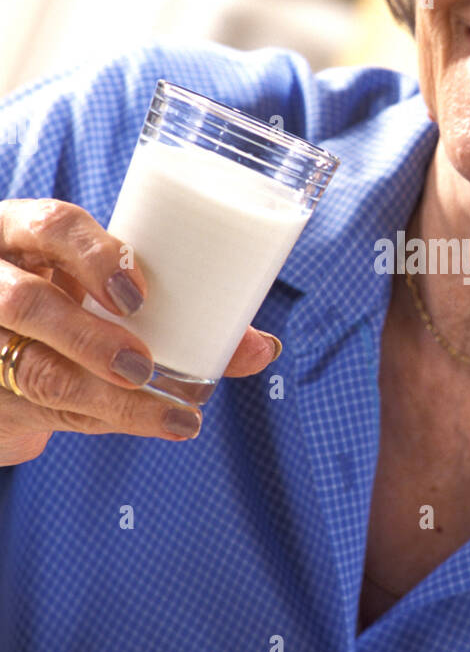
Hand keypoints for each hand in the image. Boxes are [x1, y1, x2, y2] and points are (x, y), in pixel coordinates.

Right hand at [0, 198, 280, 463]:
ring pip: (32, 370)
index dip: (95, 257)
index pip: (51, 226)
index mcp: (23, 232)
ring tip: (170, 415)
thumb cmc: (72, 300)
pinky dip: (99, 420)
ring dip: (105, 399)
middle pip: (24, 303)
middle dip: (89, 338)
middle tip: (144, 366)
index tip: (138, 294)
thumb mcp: (99, 286)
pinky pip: (39, 413)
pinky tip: (145, 425)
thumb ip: (171, 305)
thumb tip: (262, 348)